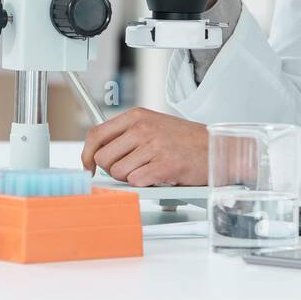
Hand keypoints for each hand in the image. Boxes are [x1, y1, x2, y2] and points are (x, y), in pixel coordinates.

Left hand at [81, 107, 209, 186]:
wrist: (214, 148)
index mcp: (136, 116)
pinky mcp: (163, 165)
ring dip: (131, 177)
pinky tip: (160, 175)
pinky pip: (136, 182)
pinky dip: (146, 183)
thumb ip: (127, 135)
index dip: (86, 154)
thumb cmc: (185, 140)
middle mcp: (142, 128)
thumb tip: (99, 154)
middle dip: (112, 169)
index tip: (88, 167)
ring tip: (150, 169)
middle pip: (103, 157)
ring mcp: (152, 146)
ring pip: (118, 173)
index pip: (96, 134)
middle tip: (131, 168)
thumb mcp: (153, 125)